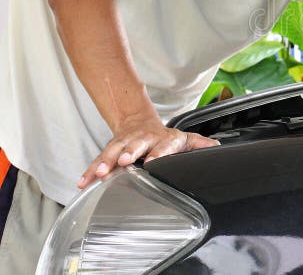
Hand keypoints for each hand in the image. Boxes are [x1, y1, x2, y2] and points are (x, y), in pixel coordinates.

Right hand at [78, 112, 219, 187]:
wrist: (139, 121)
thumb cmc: (165, 137)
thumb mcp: (185, 139)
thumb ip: (200, 145)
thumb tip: (218, 148)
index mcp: (163, 138)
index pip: (163, 144)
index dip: (158, 152)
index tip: (153, 161)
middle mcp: (142, 139)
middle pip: (136, 144)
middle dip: (129, 152)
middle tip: (124, 161)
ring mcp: (125, 143)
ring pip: (114, 151)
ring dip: (106, 162)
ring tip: (100, 173)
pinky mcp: (110, 150)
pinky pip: (99, 160)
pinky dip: (90, 170)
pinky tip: (83, 182)